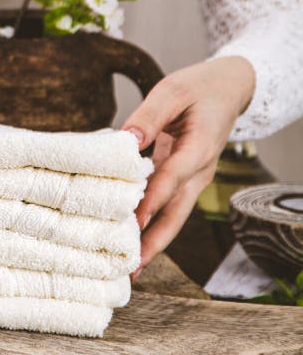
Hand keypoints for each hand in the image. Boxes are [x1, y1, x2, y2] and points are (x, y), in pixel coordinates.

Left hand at [122, 56, 254, 276]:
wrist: (228, 89)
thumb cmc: (198, 87)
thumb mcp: (173, 90)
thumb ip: (148, 115)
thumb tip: (125, 140)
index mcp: (199, 147)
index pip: (172, 177)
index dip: (153, 200)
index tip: (134, 221)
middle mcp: (200, 170)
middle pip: (178, 212)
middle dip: (156, 241)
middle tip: (133, 266)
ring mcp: (195, 179)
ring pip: (175, 216)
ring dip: (154, 241)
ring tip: (130, 267)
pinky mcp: (186, 181)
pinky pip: (169, 207)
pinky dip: (152, 225)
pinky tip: (132, 240)